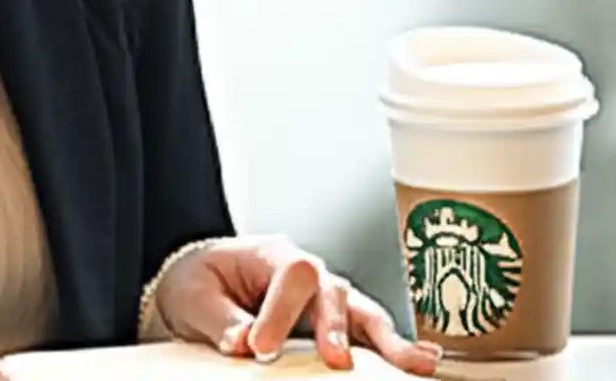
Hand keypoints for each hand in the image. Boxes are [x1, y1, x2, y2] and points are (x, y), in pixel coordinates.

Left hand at [153, 235, 442, 376]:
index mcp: (271, 253)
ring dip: (386, 339)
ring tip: (415, 362)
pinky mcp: (335, 326)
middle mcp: (308, 273)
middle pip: (334, 291)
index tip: (258, 346)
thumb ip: (219, 318)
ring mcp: (326, 299)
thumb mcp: (194, 295)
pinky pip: (367, 333)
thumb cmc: (201, 280)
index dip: (278, 313)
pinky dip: (392, 347)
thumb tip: (241, 342)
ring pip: (362, 313)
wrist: (203, 284)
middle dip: (336, 326)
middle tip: (334, 359)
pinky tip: (420, 360)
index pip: (289, 275)